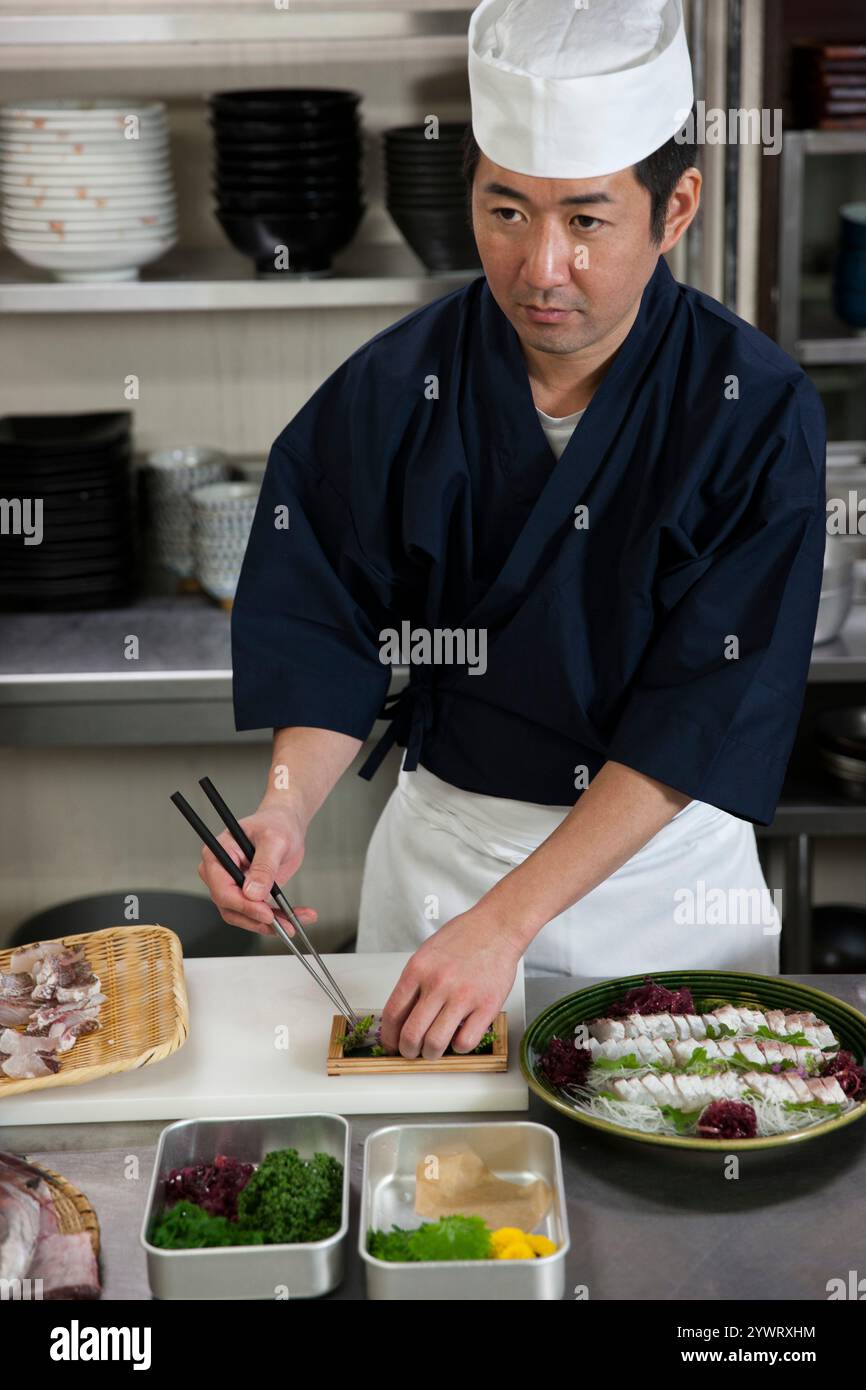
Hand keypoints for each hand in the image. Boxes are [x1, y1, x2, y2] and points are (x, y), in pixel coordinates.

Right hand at [197, 801, 316, 936]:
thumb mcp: (274, 840)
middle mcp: (220, 873)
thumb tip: (253, 893)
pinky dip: (277, 919)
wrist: (285, 825)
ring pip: (244, 916)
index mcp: (217, 854)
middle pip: (230, 907)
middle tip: (284, 925)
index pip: (222, 888)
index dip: (243, 904)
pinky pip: (257, 914)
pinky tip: (295, 917)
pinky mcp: (247, 895)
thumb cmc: (276, 824)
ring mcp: (232, 886)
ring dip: (269, 924)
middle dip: (257, 920)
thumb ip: (264, 866)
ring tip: (294, 923)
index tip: (265, 912)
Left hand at [377, 907, 522, 1060]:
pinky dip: (459, 1048)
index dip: (389, 1036)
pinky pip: (465, 1042)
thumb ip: (414, 982)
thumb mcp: (427, 953)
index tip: (392, 1044)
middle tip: (411, 1053)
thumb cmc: (463, 937)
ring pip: (435, 1043)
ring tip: (433, 1051)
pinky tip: (459, 1038)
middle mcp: (437, 984)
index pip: (392, 1013)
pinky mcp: (486, 1006)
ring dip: (431, 1054)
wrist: (497, 927)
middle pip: (411, 1034)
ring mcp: (462, 996)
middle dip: (407, 1051)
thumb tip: (402, 1015)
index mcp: (418, 969)